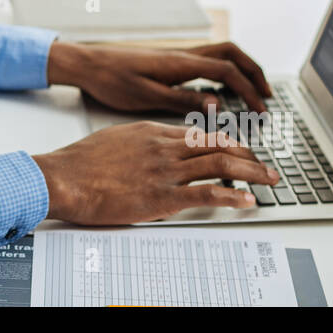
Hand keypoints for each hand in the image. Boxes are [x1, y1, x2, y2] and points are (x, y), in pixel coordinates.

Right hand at [31, 121, 279, 224]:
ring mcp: (165, 170)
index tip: (242, 151)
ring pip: (220, 164)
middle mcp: (164, 147)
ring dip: (252, 172)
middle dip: (250, 155)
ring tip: (270, 180)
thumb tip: (155, 147)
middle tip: (268, 166)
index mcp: (153, 132)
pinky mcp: (161, 196)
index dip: (228, 142)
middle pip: (219, 144)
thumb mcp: (116, 139)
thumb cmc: (81, 163)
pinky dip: (233, 196)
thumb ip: (141, 141)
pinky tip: (248, 200)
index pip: (202, 134)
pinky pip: (207, 193)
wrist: (62, 177)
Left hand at [46, 40, 270, 113]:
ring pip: (220, 54)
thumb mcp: (147, 96)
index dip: (248, 91)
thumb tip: (218, 105)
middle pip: (231, 54)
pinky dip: (224, 71)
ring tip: (252, 91)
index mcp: (180, 63)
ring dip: (241, 69)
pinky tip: (222, 89)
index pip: (227, 72)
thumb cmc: (111, 80)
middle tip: (268, 96)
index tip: (261, 110)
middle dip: (254, 73)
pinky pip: (207, 60)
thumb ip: (183, 100)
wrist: (86, 63)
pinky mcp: (169, 62)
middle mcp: (182, 55)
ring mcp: (177, 56)